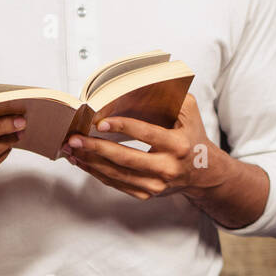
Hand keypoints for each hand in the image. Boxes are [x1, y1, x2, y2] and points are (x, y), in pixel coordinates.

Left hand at [62, 93, 223, 201]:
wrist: (203, 172)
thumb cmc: (192, 138)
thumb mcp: (191, 114)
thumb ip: (174, 96)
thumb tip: (147, 81)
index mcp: (178, 145)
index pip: (147, 135)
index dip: (122, 127)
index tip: (100, 123)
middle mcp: (167, 168)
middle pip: (126, 159)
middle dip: (96, 148)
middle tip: (75, 138)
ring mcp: (156, 185)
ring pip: (117, 174)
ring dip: (91, 161)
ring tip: (72, 149)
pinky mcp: (147, 194)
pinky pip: (117, 184)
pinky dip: (96, 172)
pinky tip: (82, 161)